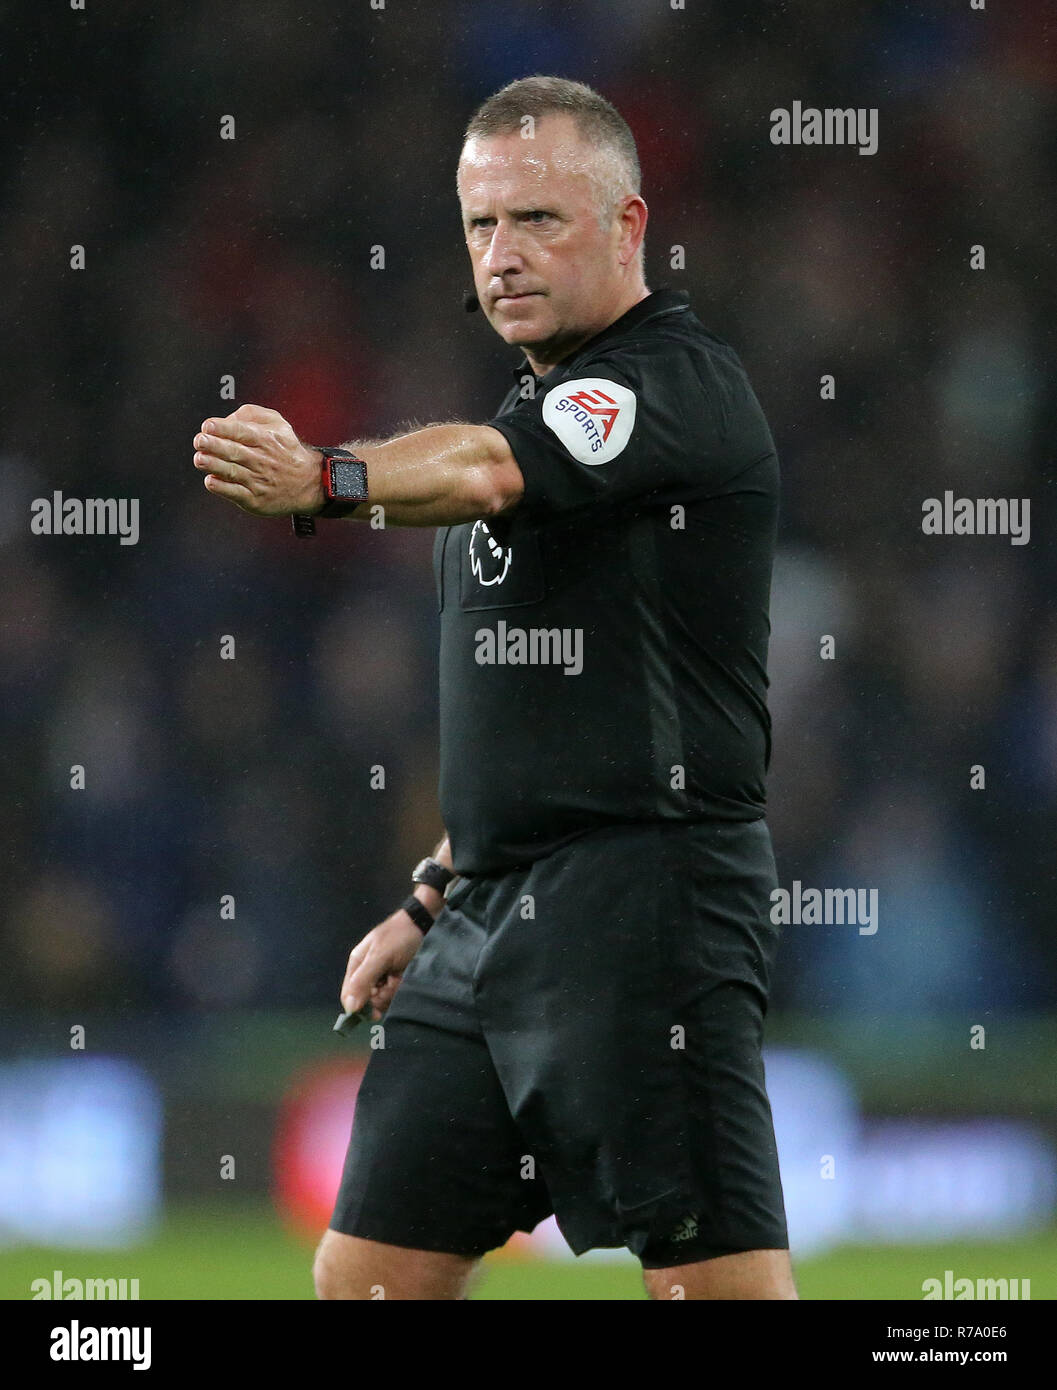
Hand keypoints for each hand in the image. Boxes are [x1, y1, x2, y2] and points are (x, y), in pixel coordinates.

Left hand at [193, 403, 324, 515]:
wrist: (308, 483)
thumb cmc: (286, 450)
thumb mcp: (278, 423)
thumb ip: (252, 414)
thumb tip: (226, 419)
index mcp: (266, 439)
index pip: (242, 432)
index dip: (223, 428)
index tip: (208, 426)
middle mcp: (262, 460)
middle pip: (235, 451)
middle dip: (214, 445)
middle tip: (200, 441)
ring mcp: (258, 481)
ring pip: (232, 472)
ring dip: (213, 465)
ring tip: (199, 459)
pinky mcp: (255, 499)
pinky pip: (235, 493)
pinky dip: (222, 488)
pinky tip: (211, 481)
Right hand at [340, 909, 426, 1021]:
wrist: (425, 923)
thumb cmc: (400, 935)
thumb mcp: (380, 956)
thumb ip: (363, 980)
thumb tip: (349, 1008)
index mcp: (357, 965)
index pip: (349, 996)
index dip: (359, 1008)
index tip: (375, 1014)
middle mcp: (368, 972)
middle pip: (367, 1000)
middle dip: (382, 996)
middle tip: (393, 982)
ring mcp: (383, 976)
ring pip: (383, 999)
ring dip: (393, 991)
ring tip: (401, 975)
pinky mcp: (397, 978)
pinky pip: (395, 994)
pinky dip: (401, 988)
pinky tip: (406, 976)